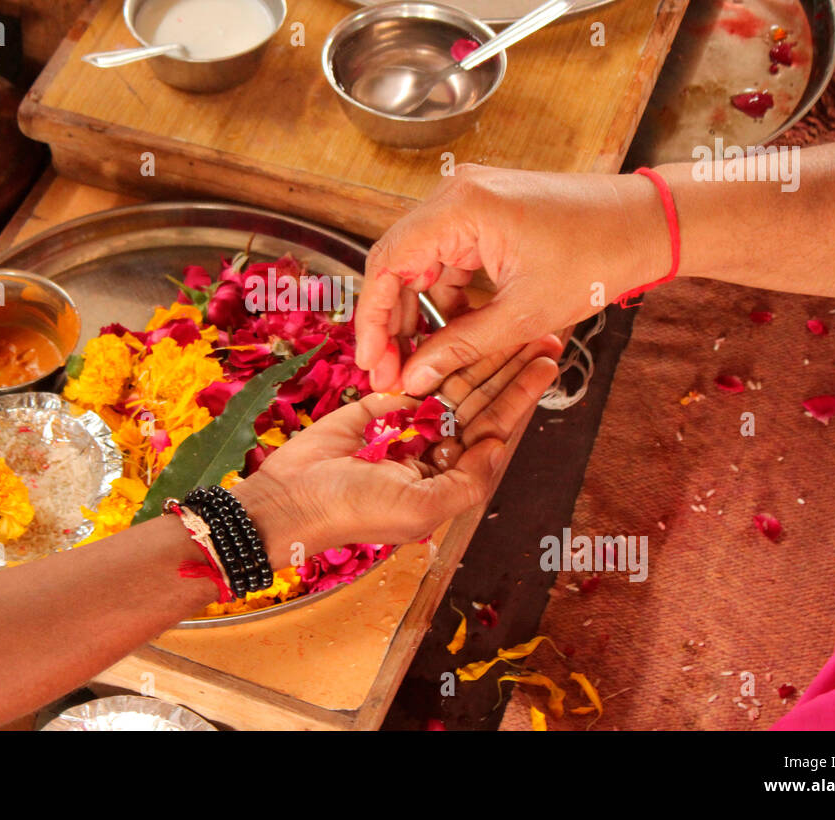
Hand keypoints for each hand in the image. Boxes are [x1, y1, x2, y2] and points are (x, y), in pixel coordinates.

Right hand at [237, 345, 559, 553]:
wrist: (290, 499)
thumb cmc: (354, 512)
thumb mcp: (422, 509)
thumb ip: (467, 481)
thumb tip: (499, 444)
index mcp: (448, 475)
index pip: (493, 427)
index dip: (520, 395)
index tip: (545, 361)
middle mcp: (432, 447)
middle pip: (479, 399)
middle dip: (508, 366)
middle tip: (537, 331)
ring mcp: (405, 423)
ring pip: (450, 381)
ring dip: (478, 354)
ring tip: (506, 321)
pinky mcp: (376, 404)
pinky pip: (411, 374)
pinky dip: (431, 352)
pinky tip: (454, 327)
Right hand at [354, 163, 671, 393]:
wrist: (650, 223)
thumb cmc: (599, 257)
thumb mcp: (524, 314)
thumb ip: (461, 346)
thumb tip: (413, 377)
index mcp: (459, 208)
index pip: (387, 264)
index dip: (372, 320)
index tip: (372, 363)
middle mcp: (455, 194)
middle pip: (398, 262)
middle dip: (392, 321)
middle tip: (391, 371)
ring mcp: (470, 199)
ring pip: (421, 263)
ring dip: (419, 312)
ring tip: (423, 361)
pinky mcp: (486, 213)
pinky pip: (448, 258)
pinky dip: (446, 297)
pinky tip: (454, 333)